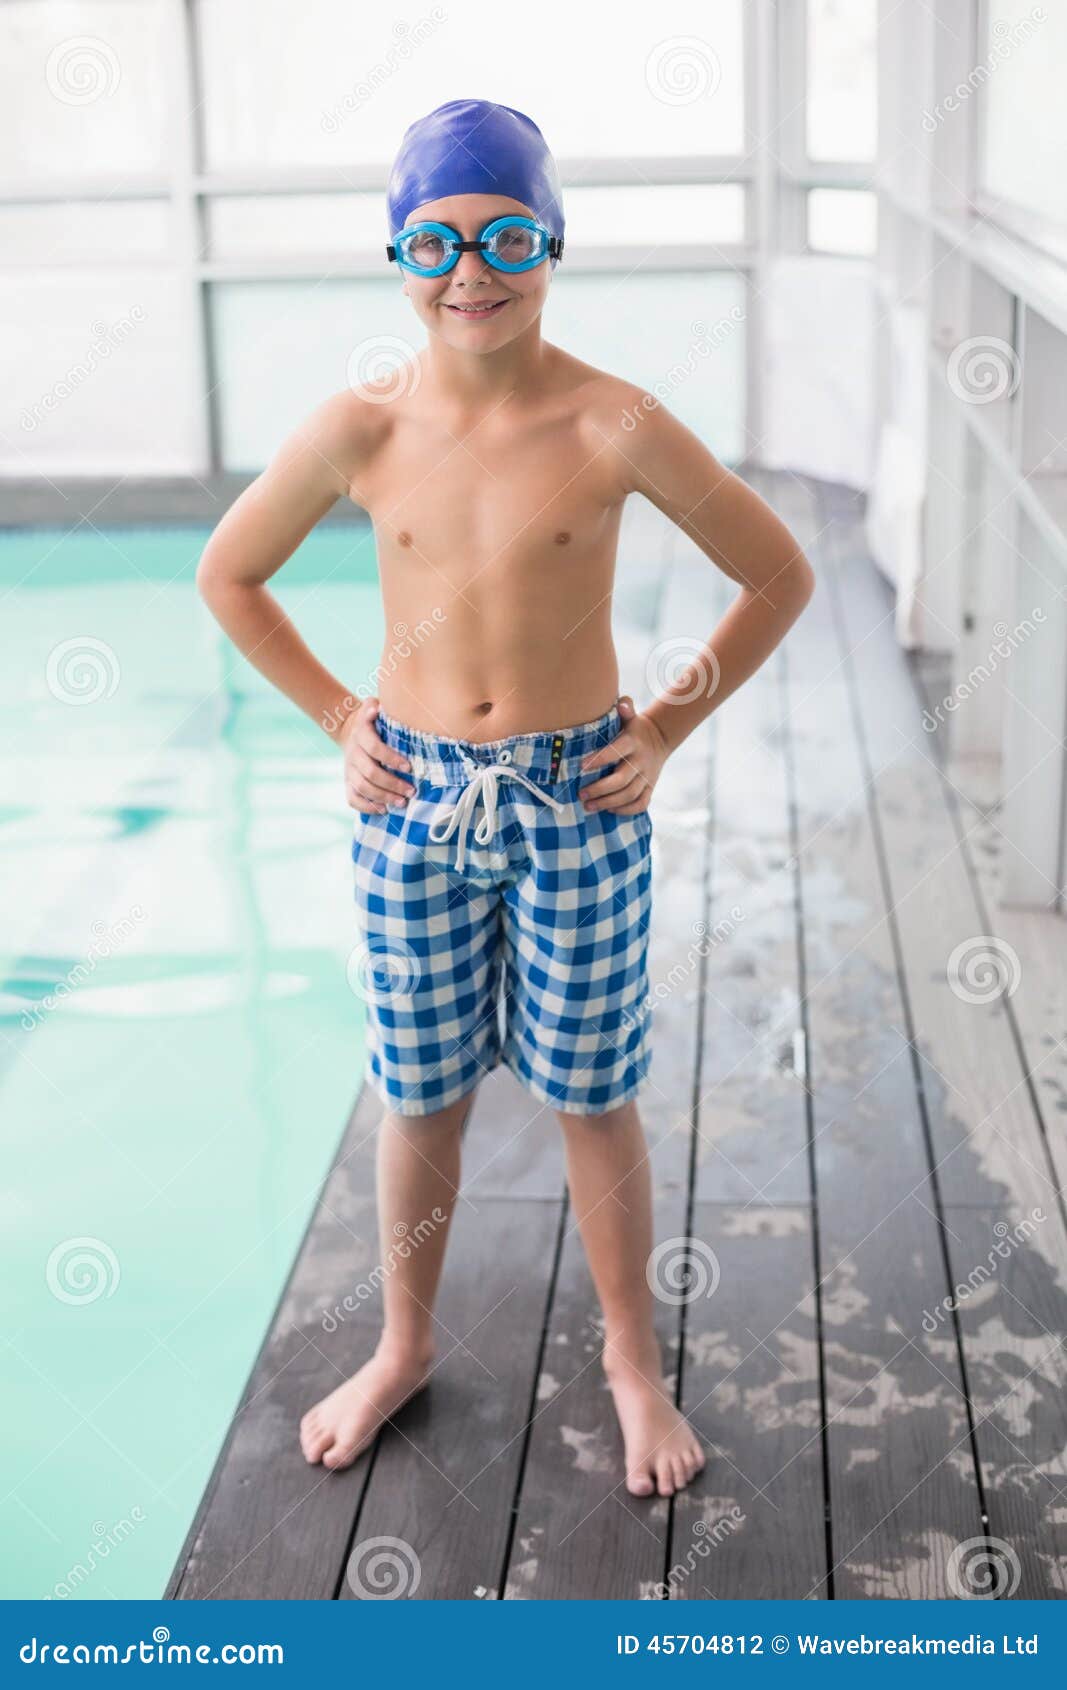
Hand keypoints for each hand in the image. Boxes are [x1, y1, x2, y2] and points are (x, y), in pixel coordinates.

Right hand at [340, 697, 413, 812]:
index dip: (391, 758)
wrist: (351, 730)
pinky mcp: (348, 781)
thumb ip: (377, 708)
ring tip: (402, 803)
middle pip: (369, 772)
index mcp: (361, 734)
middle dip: (391, 783)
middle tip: (412, 791)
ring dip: (383, 797)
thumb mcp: (375, 707)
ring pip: (362, 787)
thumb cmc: (375, 720)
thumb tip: (376, 708)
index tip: (409, 767)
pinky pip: (352, 798)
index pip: (374, 748)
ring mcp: (349, 769)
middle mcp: (353, 753)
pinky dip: (367, 807)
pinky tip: (384, 809)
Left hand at [579, 695, 668, 814]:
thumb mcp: (630, 717)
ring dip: (608, 803)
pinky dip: (626, 810)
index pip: (616, 752)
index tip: (581, 767)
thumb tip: (622, 703)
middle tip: (581, 794)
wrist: (659, 738)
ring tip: (588, 806)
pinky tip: (609, 810)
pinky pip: (641, 803)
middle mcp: (640, 761)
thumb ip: (624, 709)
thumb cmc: (634, 728)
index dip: (599, 760)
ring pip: (629, 795)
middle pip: (621, 780)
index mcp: (632, 742)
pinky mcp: (650, 787)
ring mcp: (647, 776)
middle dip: (600, 789)